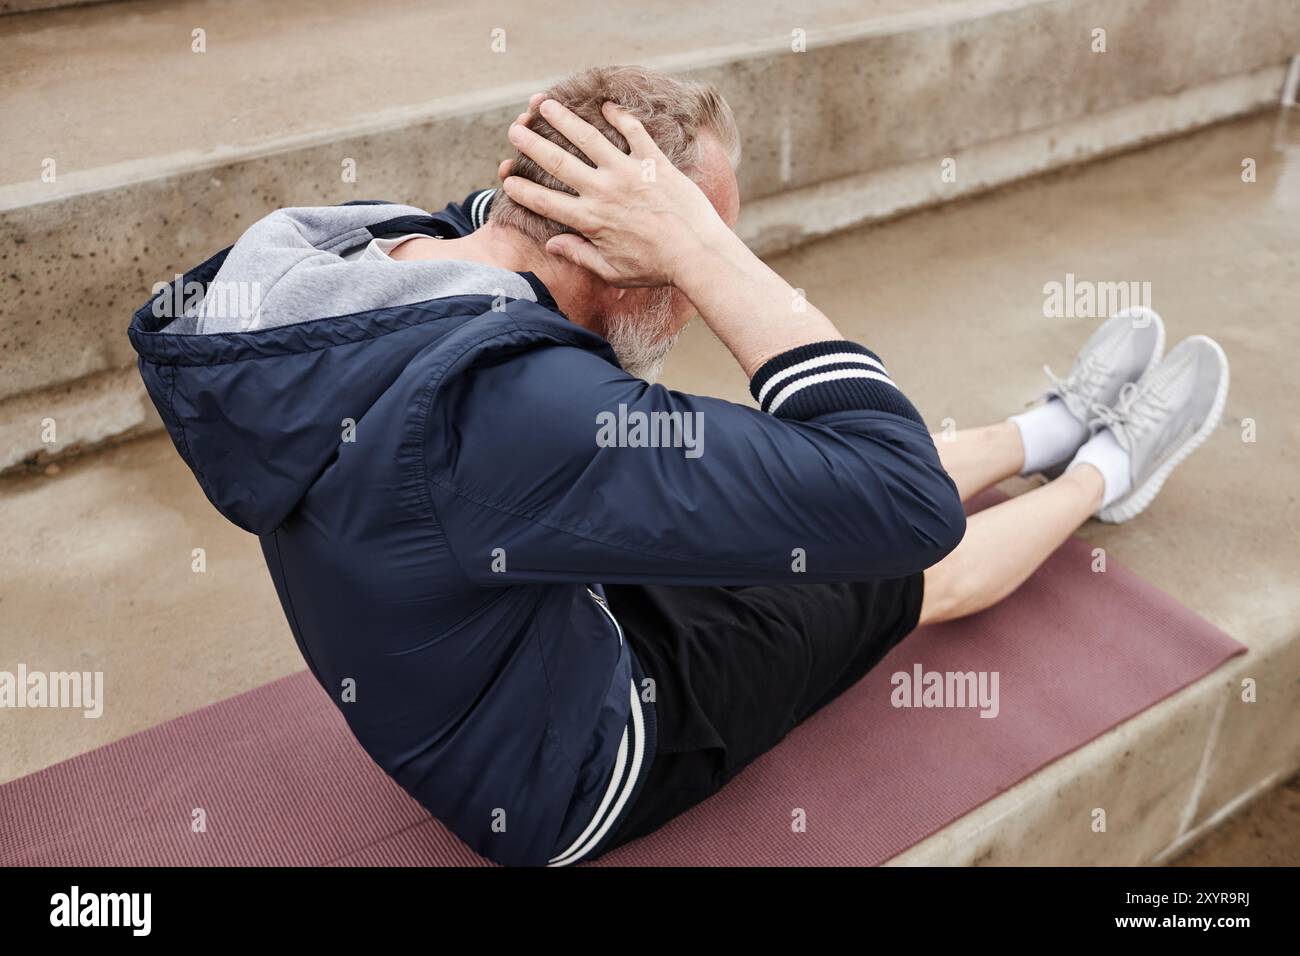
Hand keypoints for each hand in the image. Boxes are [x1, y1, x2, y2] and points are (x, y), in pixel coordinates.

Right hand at [499, 98, 726, 287]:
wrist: (698, 254)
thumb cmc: (656, 268)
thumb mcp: (612, 270)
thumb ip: (580, 255)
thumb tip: (552, 244)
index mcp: (590, 220)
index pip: (544, 201)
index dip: (521, 190)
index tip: (506, 179)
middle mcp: (603, 191)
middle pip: (558, 162)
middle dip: (532, 144)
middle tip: (515, 129)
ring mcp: (628, 173)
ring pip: (588, 138)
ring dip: (564, 119)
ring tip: (546, 103)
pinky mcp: (654, 162)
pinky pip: (633, 132)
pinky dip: (619, 116)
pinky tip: (606, 105)